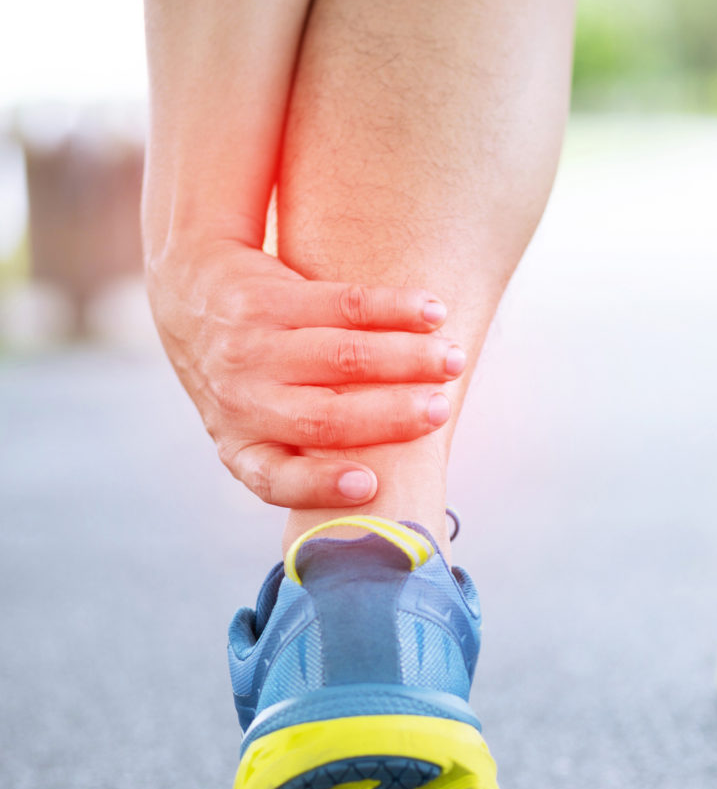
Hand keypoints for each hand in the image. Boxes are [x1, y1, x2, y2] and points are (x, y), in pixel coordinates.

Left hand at [147, 238, 465, 507]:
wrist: (191, 293)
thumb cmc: (253, 380)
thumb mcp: (257, 428)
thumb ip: (310, 455)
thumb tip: (394, 494)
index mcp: (243, 448)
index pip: (274, 478)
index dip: (320, 484)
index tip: (367, 485)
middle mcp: (241, 402)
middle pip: (324, 417)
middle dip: (392, 415)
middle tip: (441, 409)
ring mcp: (249, 348)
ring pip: (342, 356)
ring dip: (408, 357)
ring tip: (453, 358)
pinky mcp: (266, 299)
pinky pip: (343, 303)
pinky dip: (395, 307)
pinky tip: (433, 311)